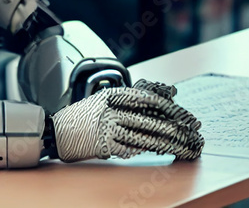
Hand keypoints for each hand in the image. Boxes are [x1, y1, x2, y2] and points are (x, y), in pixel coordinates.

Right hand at [49, 79, 202, 161]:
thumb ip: (131, 98)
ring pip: (145, 137)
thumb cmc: (82, 116)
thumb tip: (166, 94)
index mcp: (112, 96)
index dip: (168, 107)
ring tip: (185, 148)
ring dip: (168, 144)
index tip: (183, 115)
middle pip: (150, 121)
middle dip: (174, 130)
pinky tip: (163, 153)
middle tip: (192, 135)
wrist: (56, 132)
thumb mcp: (104, 99)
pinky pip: (132, 149)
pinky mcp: (106, 147)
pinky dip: (148, 151)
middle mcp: (111, 111)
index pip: (146, 99)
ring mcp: (108, 129)